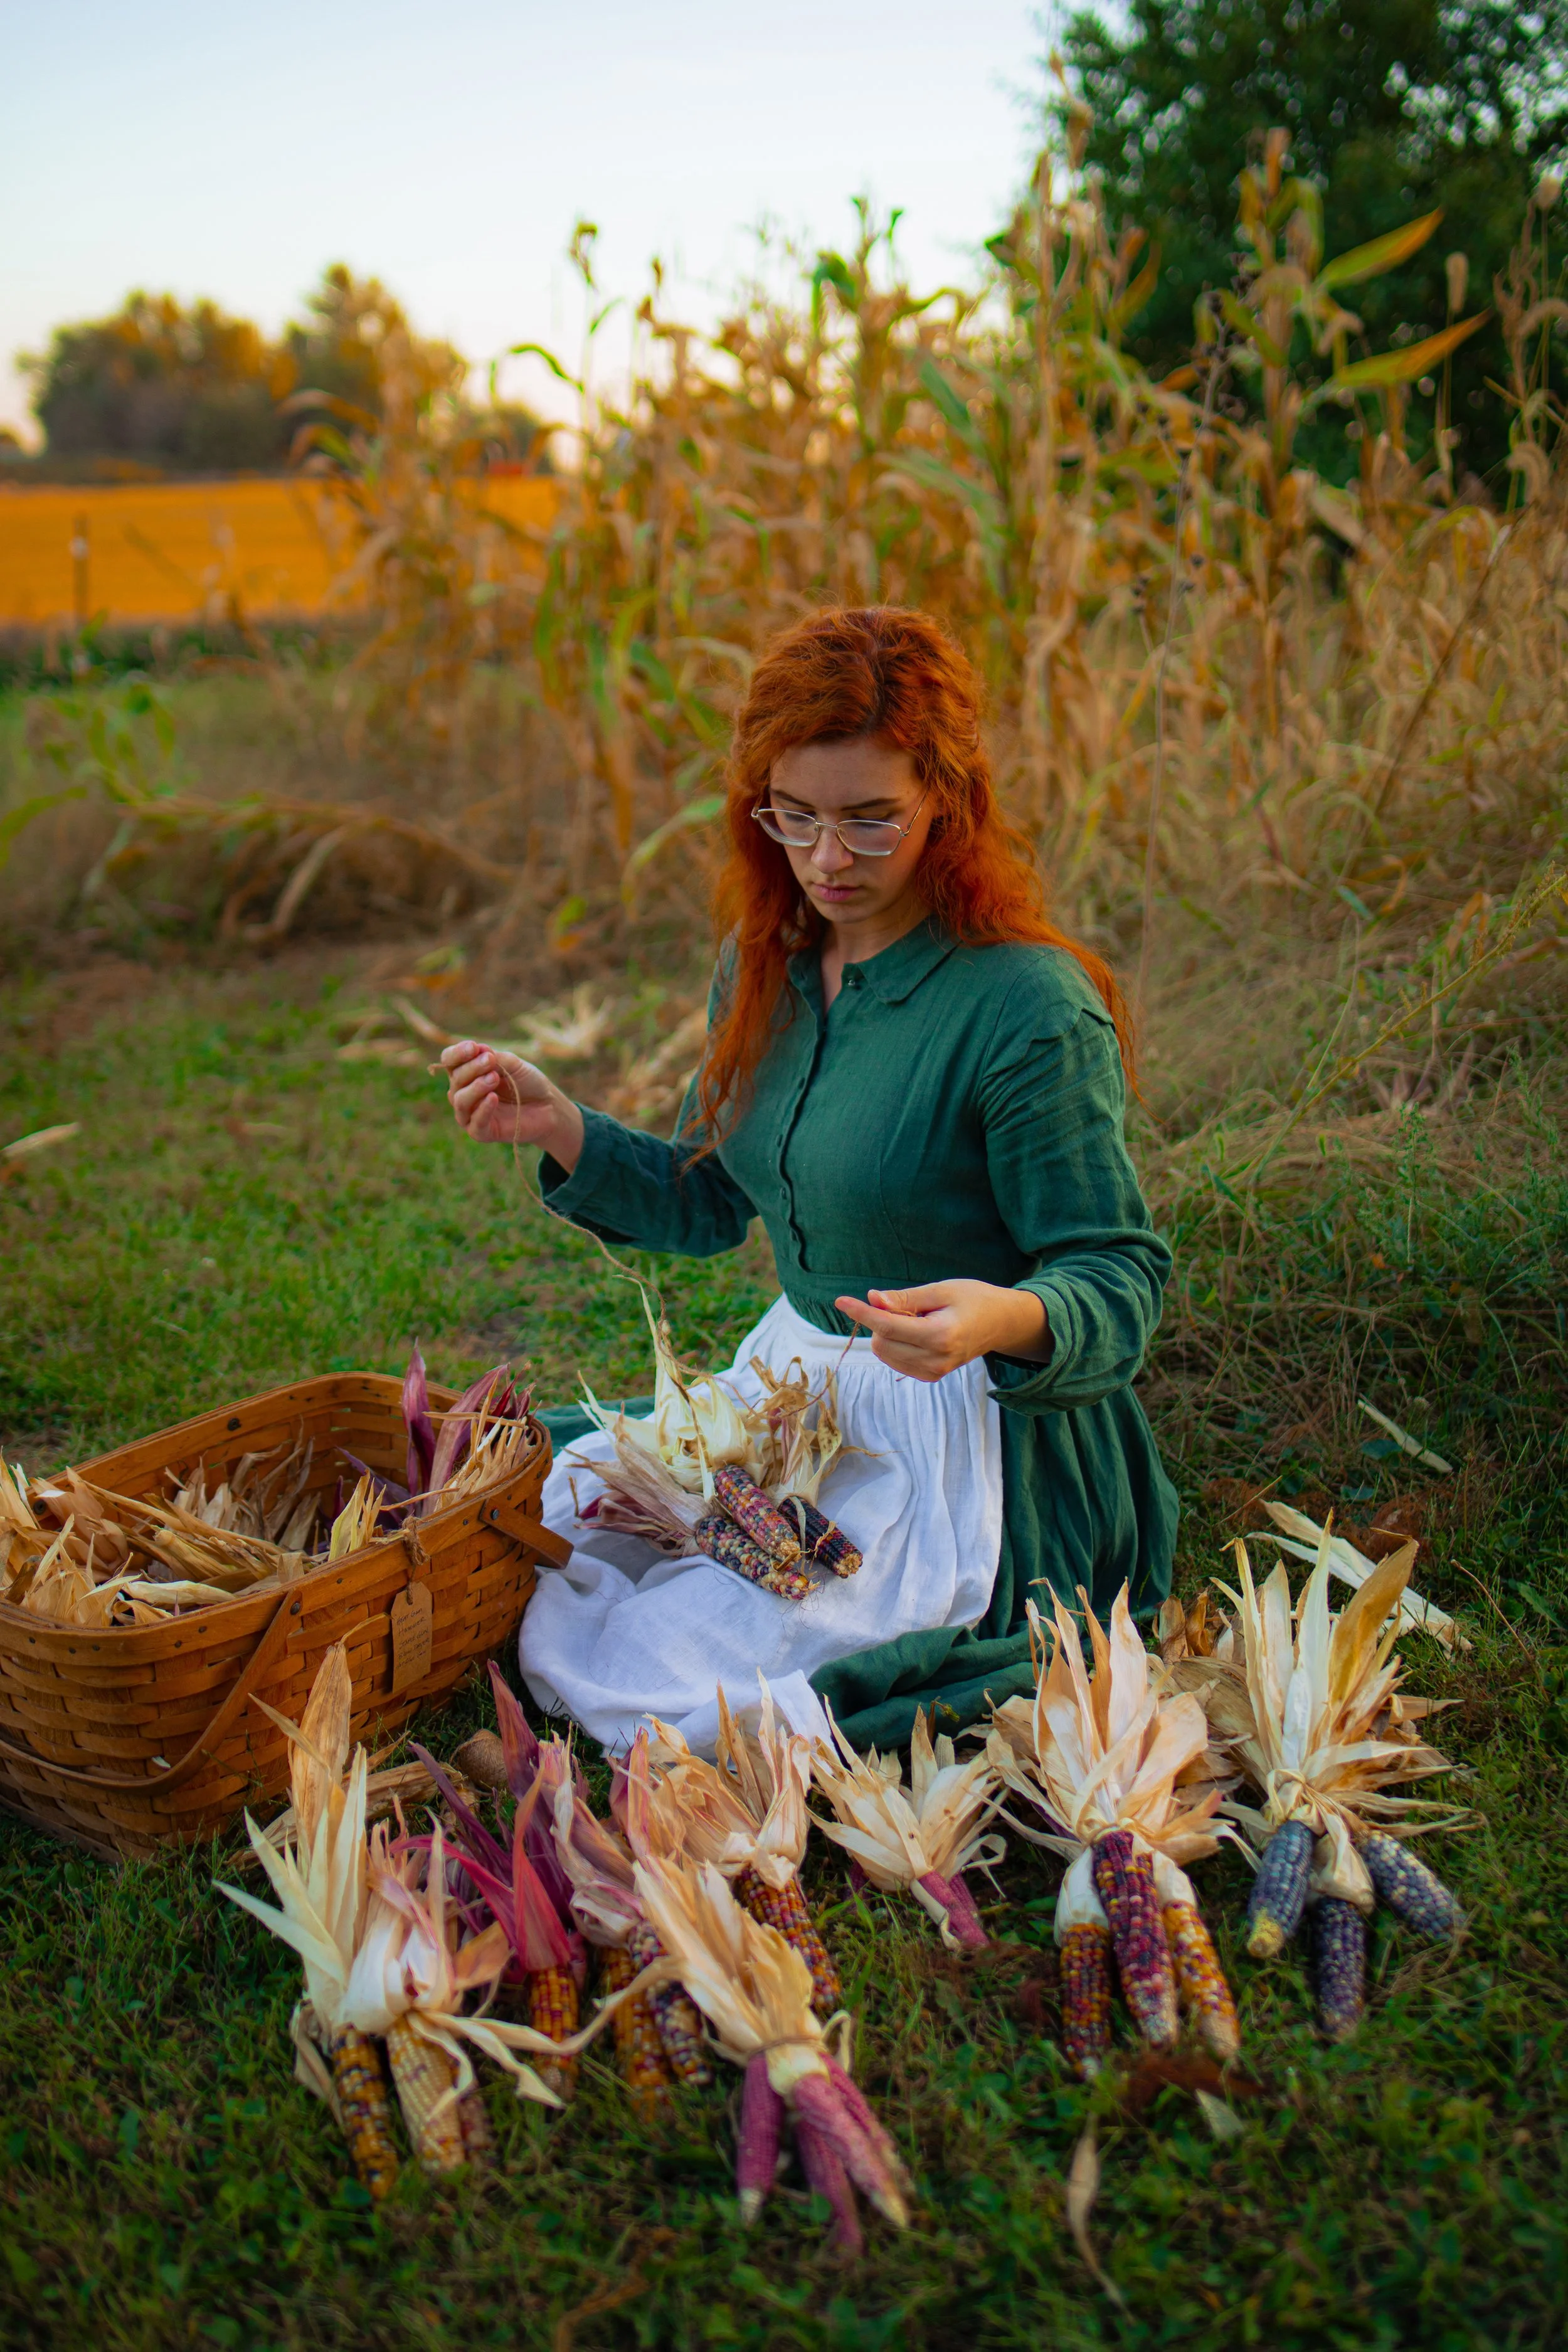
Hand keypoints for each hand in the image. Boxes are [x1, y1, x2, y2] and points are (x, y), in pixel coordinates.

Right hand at [438, 1040, 584, 1169]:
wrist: (548, 1105)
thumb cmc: (528, 1082)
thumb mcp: (513, 1064)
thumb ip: (495, 1058)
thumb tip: (478, 1048)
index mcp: (467, 1073)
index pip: (449, 1061)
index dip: (457, 1053)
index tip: (473, 1047)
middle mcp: (464, 1092)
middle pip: (456, 1079)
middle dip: (472, 1068)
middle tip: (491, 1061)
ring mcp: (470, 1114)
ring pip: (460, 1100)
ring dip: (475, 1087)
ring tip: (494, 1078)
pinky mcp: (481, 1132)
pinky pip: (475, 1122)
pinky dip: (483, 1109)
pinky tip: (493, 1098)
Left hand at [835, 1279, 1049, 1382]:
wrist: (1000, 1324)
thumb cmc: (973, 1299)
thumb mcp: (941, 1290)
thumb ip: (905, 1299)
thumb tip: (872, 1299)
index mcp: (941, 1336)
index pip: (888, 1326)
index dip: (862, 1312)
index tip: (840, 1300)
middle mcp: (936, 1360)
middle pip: (882, 1341)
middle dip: (883, 1319)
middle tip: (910, 1306)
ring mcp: (933, 1373)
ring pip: (885, 1352)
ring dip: (889, 1332)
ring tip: (920, 1320)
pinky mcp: (930, 1377)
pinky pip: (895, 1360)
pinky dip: (896, 1343)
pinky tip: (918, 1333)